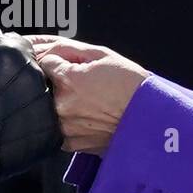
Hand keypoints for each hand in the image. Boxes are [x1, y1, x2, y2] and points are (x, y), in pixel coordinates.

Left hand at [26, 36, 149, 154]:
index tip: (72, 65)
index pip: (44, 61)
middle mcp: (62, 106)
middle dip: (57, 80)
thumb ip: (66, 49)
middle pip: (43, 84)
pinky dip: (67, 119)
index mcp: (68, 80)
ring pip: (48, 107)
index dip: (58, 60)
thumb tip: (42, 49)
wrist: (150, 119)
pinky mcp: (70, 143)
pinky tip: (86, 115)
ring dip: (60, 100)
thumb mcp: (101, 55)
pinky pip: (57, 127)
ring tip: (88, 100)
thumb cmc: (130, 85)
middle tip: (85, 84)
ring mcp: (65, 127)